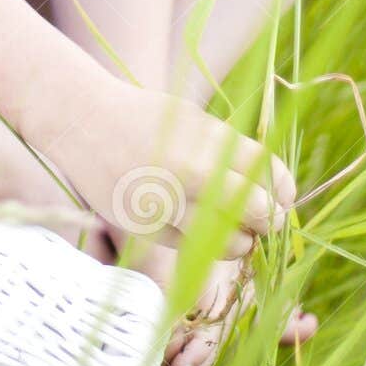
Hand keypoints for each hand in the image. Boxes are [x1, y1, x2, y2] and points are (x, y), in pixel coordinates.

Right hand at [62, 80, 294, 255]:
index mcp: (205, 138)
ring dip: (242, 240)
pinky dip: (202, 244)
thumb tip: (273, 187)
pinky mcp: (143, 227)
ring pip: (226, 239)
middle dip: (270, 219)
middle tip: (269, 220)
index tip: (284, 196)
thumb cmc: (144, 117)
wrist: (82, 122)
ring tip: (240, 233)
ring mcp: (164, 202)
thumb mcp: (192, 119)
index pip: (265, 170)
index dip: (282, 187)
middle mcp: (187, 171)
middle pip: (254, 208)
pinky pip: (190, 247)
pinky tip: (202, 232)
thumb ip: (229, 149)